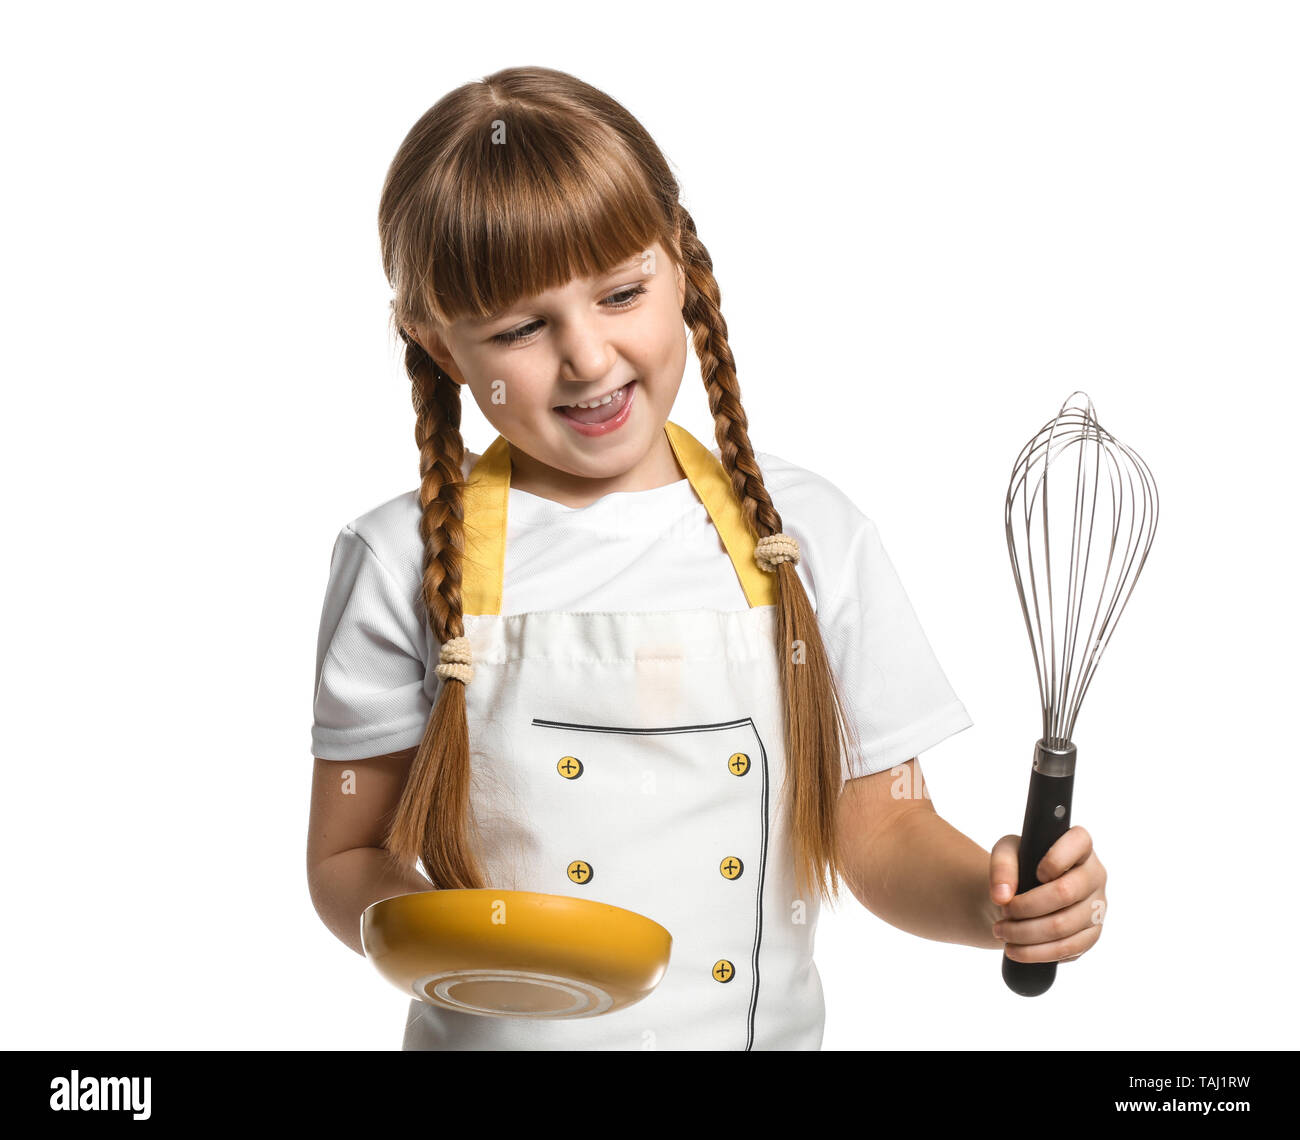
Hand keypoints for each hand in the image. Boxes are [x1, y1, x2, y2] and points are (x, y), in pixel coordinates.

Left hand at [987, 826, 1106, 963]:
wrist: (1023, 895)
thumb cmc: (1019, 867)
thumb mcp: (1005, 853)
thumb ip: (1002, 865)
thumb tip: (1002, 896)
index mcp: (1080, 846)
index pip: (1080, 842)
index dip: (1056, 859)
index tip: (1035, 873)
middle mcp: (1095, 875)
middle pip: (1065, 892)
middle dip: (1027, 906)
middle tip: (1003, 910)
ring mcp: (1097, 907)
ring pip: (1064, 926)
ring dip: (1026, 933)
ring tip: (1001, 931)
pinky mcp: (1091, 935)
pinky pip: (1067, 949)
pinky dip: (1036, 952)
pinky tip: (1014, 950)